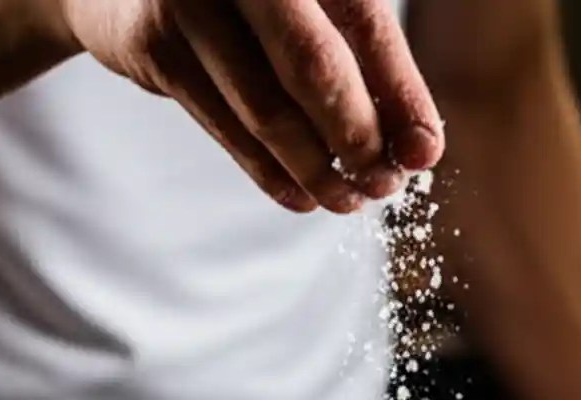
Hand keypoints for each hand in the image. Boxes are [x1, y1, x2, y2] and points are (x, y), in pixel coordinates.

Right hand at [61, 0, 443, 212]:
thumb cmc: (252, 2)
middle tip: (384, 185)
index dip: (401, 94)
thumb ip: (367, 65)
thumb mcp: (313, 10)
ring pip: (267, 109)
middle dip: (357, 138)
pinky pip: (226, 128)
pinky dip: (270, 172)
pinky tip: (301, 196)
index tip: (425, 153)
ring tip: (347, 199)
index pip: (366, 23)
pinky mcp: (155, 47)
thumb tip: (420, 149)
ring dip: (315, 169)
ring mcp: (190, 2)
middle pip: (313, 67)